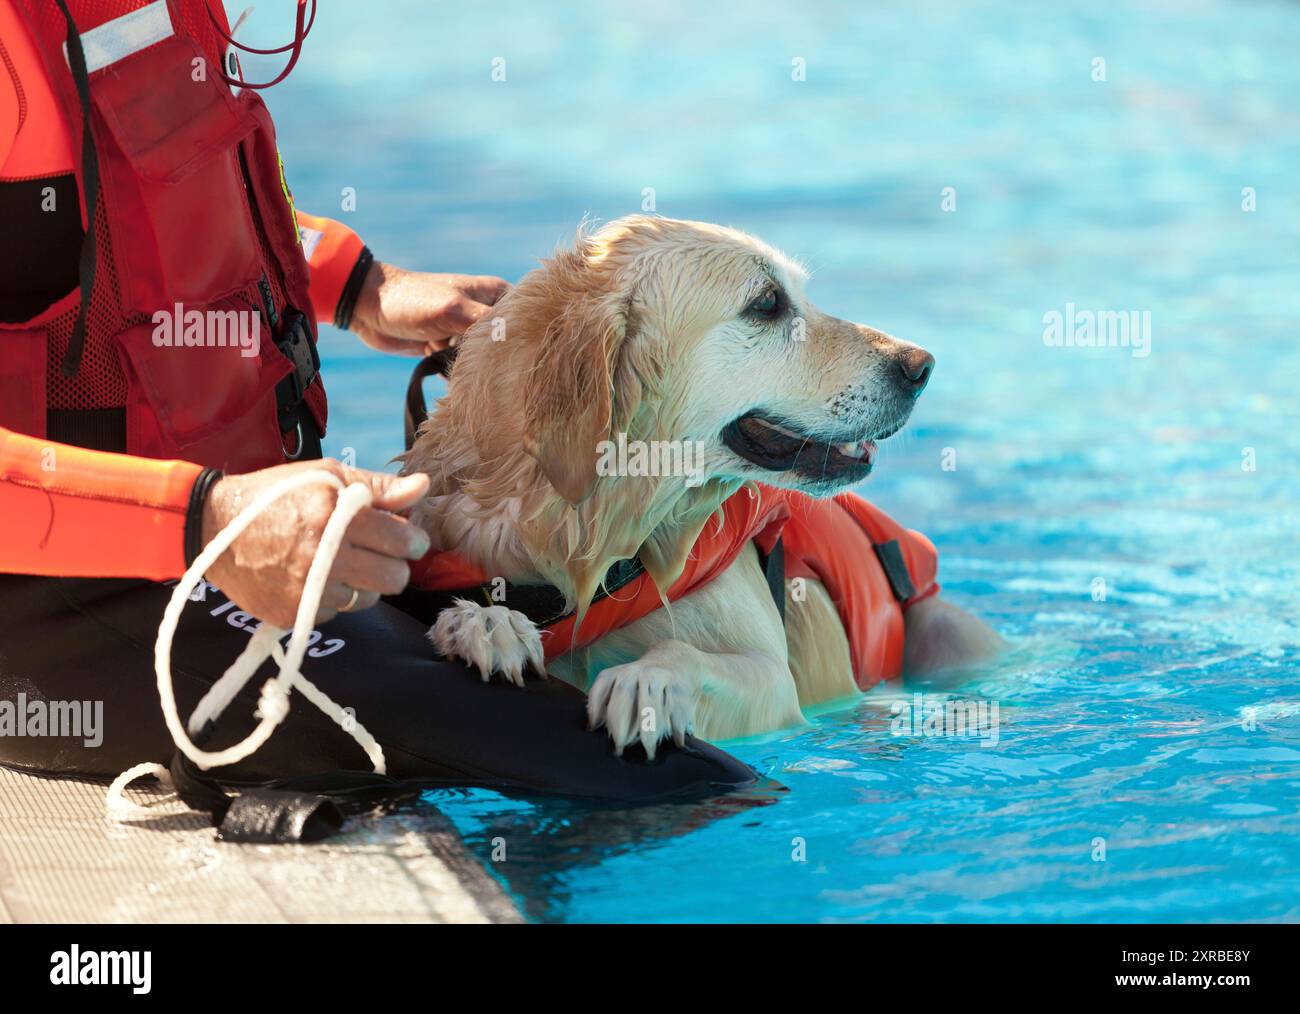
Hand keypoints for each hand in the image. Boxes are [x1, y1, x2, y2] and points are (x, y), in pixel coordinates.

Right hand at [200, 459, 431, 627]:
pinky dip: (333, 597)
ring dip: (365, 584)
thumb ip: (378, 486)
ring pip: (368, 599)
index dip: (412, 539)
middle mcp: (323, 555)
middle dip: (395, 566)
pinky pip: (336, 612)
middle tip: (381, 554)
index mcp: (335, 514)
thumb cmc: (277, 495)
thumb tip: (422, 487)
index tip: (408, 537)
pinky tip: (314, 577)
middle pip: (394, 578)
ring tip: (341, 562)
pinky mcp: (293, 613)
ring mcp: (307, 589)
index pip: (401, 540)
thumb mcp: (326, 477)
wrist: (213, 527)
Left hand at [349, 260, 508, 355]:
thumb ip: (488, 325)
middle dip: (485, 355)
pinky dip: (449, 367)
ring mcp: (467, 330)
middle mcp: (485, 311)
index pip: (524, 320)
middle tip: (462, 350)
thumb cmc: (413, 301)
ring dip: (463, 362)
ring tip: (441, 347)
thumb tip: (517, 345)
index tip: (507, 353)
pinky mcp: (449, 346)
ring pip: (481, 358)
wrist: (369, 308)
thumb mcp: (454, 310)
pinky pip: (461, 365)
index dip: (521, 338)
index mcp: (496, 293)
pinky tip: (434, 355)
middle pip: (503, 343)